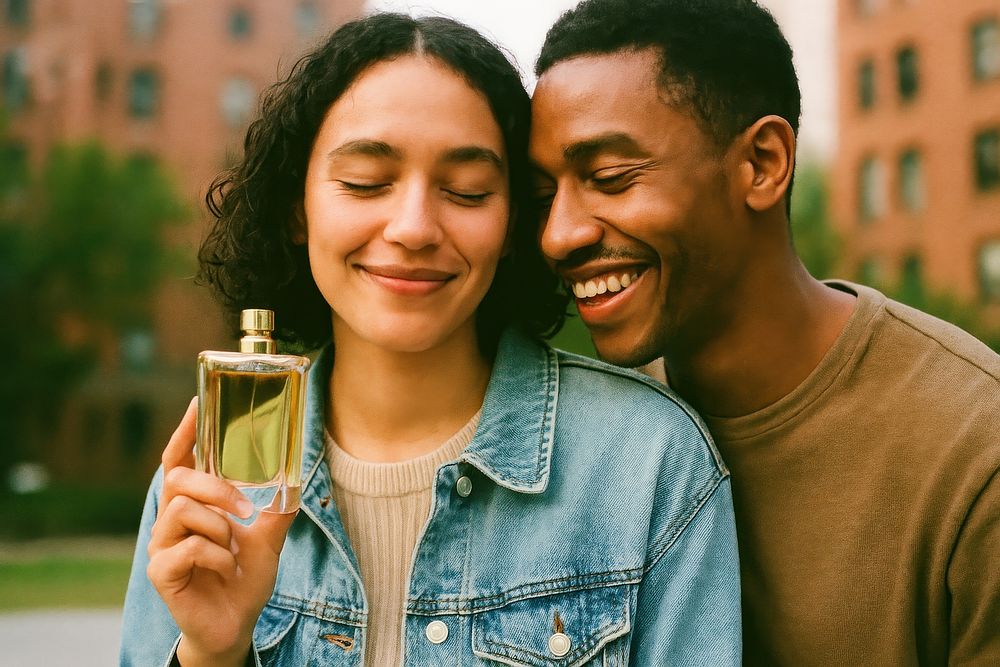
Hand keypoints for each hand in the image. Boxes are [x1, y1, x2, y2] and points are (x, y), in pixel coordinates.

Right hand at [146, 397, 297, 666]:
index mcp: (192, 506)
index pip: (179, 460)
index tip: (197, 403)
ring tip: (236, 546)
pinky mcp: (161, 572)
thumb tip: (297, 480)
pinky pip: (189, 548)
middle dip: (215, 487)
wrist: (235, 624)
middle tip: (246, 507)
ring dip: (220, 526)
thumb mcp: (269, 538)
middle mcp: (170, 520)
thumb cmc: (244, 577)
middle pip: (179, 480)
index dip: (184, 432)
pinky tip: (229, 567)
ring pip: (183, 510)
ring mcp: (162, 546)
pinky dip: (218, 555)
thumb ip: (278, 509)